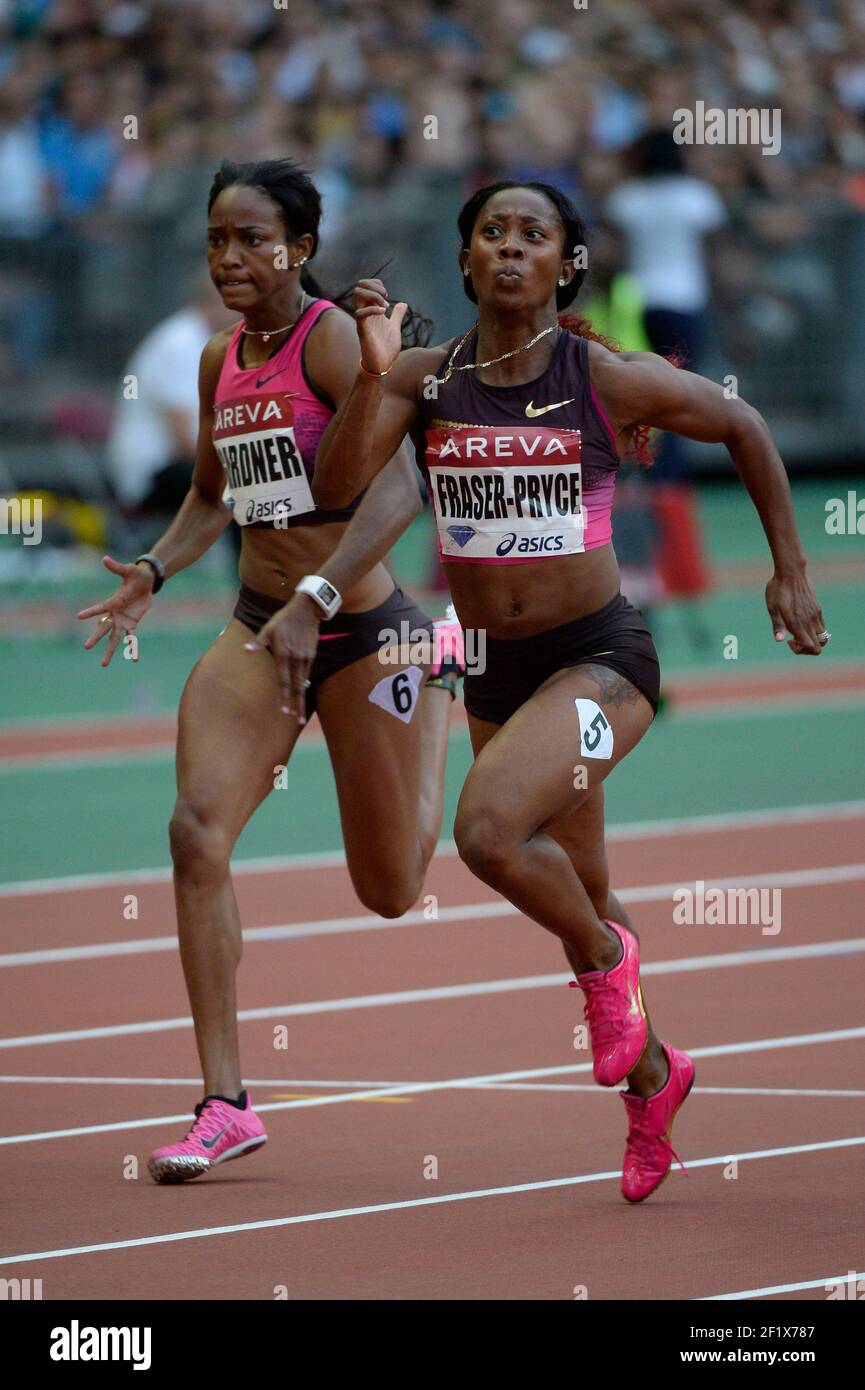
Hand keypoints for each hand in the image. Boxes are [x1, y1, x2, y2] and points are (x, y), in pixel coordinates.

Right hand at [77, 555, 154, 666]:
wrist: (146, 582)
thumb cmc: (135, 575)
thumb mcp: (129, 570)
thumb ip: (117, 567)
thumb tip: (105, 559)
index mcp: (112, 602)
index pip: (100, 608)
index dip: (91, 612)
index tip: (78, 616)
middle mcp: (115, 614)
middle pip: (104, 628)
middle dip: (96, 638)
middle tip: (86, 647)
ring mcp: (123, 620)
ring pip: (114, 638)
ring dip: (110, 650)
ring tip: (103, 664)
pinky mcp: (132, 623)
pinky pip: (131, 638)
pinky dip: (132, 648)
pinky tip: (134, 659)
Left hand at [243, 591, 320, 722]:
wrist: (306, 610)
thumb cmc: (284, 619)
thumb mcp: (268, 628)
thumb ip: (258, 642)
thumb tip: (245, 650)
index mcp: (283, 654)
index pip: (284, 680)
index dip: (284, 696)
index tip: (284, 710)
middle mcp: (296, 659)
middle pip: (297, 686)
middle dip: (297, 704)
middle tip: (297, 720)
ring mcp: (305, 658)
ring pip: (303, 682)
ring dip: (302, 698)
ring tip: (301, 713)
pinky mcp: (311, 655)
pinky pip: (307, 673)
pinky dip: (305, 685)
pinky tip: (303, 692)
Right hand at [354, 278, 406, 375]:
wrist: (382, 365)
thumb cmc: (385, 347)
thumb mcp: (394, 327)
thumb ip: (397, 316)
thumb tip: (403, 304)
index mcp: (370, 309)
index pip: (365, 285)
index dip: (376, 284)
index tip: (387, 295)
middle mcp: (364, 312)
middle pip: (358, 286)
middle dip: (373, 286)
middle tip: (386, 297)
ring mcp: (362, 320)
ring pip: (356, 295)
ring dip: (373, 294)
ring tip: (385, 305)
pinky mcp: (362, 330)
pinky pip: (360, 314)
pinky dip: (373, 309)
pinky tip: (384, 313)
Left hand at [765, 569, 827, 654]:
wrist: (791, 572)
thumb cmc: (778, 590)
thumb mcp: (772, 608)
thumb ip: (778, 626)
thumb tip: (779, 640)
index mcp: (798, 623)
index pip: (811, 647)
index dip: (800, 650)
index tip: (789, 641)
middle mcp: (810, 621)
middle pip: (819, 647)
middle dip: (806, 649)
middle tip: (793, 639)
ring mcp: (816, 615)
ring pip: (823, 638)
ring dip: (812, 640)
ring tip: (798, 631)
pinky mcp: (818, 608)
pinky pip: (822, 626)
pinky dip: (814, 631)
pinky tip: (801, 621)